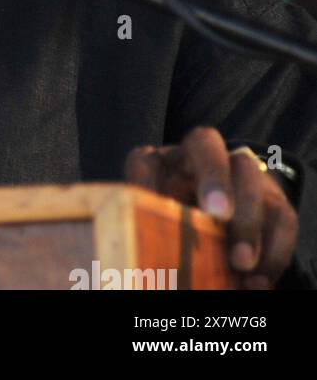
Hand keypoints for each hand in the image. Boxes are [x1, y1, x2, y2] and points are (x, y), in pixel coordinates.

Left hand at [126, 127, 298, 288]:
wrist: (227, 222)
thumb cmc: (182, 229)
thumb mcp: (163, 228)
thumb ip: (155, 235)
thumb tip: (146, 269)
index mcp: (161, 167)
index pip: (145, 162)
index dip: (144, 183)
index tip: (147, 210)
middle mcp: (198, 159)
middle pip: (204, 143)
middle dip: (213, 175)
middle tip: (218, 213)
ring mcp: (238, 172)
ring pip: (247, 173)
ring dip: (247, 218)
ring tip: (241, 262)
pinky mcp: (272, 197)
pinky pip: (280, 214)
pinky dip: (273, 249)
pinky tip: (258, 279)